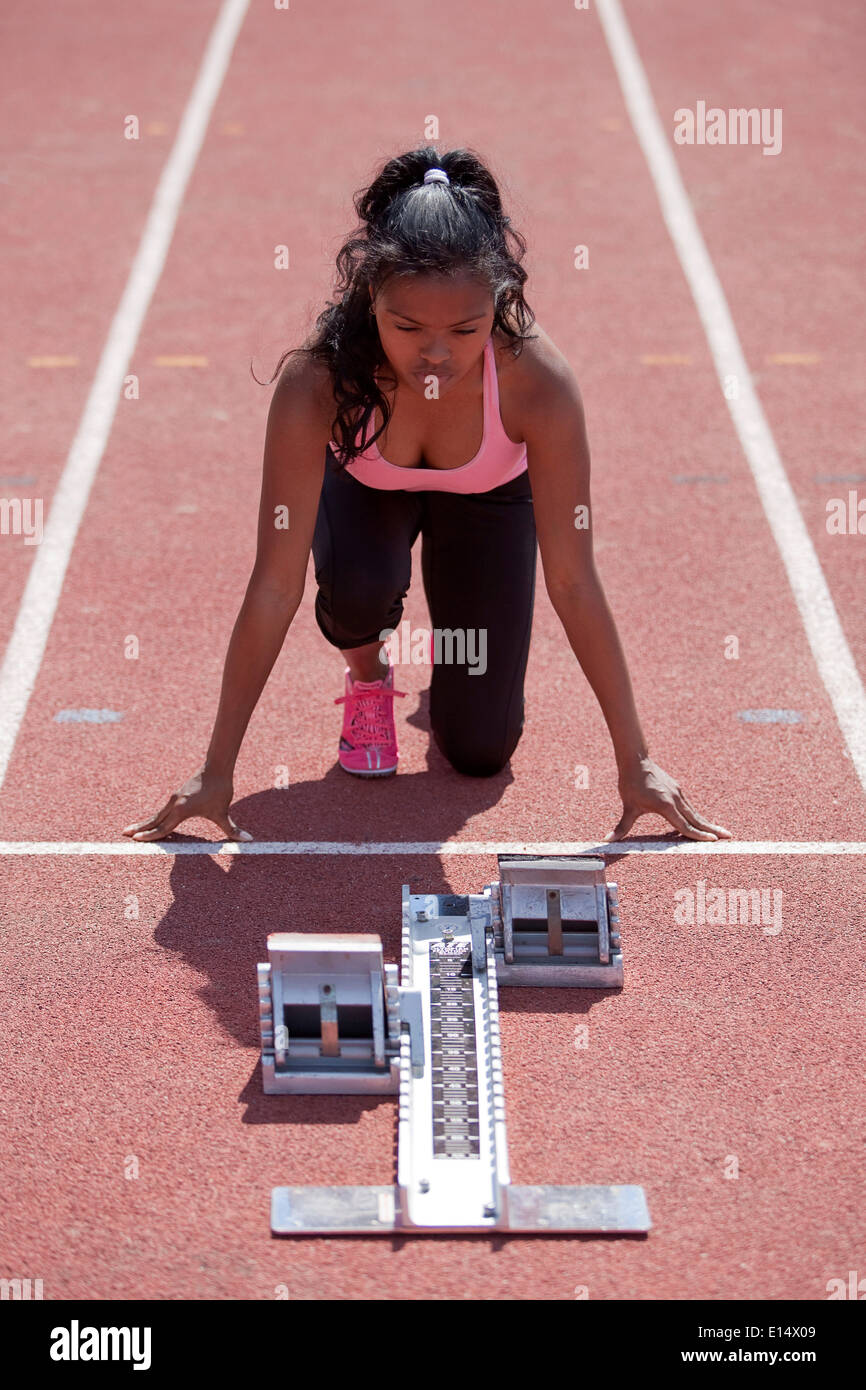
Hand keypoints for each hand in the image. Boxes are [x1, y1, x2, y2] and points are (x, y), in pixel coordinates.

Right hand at [122, 766, 251, 841]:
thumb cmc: (220, 790)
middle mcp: (174, 804)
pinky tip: (149, 822)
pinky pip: (162, 810)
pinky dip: (154, 817)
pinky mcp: (176, 796)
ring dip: (144, 823)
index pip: (164, 827)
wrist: (217, 767)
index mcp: (182, 810)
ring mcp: (174, 799)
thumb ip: (232, 829)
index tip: (137, 840)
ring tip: (130, 830)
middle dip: (140, 828)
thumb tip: (248, 839)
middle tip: (124, 834)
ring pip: (156, 814)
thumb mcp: (223, 812)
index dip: (151, 835)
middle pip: (154, 820)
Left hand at [604, 756, 731, 841]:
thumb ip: (622, 826)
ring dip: (707, 823)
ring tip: (720, 832)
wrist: (636, 761)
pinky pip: (689, 806)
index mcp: (665, 806)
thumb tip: (607, 840)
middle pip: (697, 818)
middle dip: (713, 829)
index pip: (684, 825)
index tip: (712, 841)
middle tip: (729, 837)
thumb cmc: (631, 784)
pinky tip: (701, 822)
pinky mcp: (677, 789)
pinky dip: (696, 815)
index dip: (698, 835)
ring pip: (695, 812)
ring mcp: (678, 793)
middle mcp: (676, 799)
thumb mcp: (628, 807)